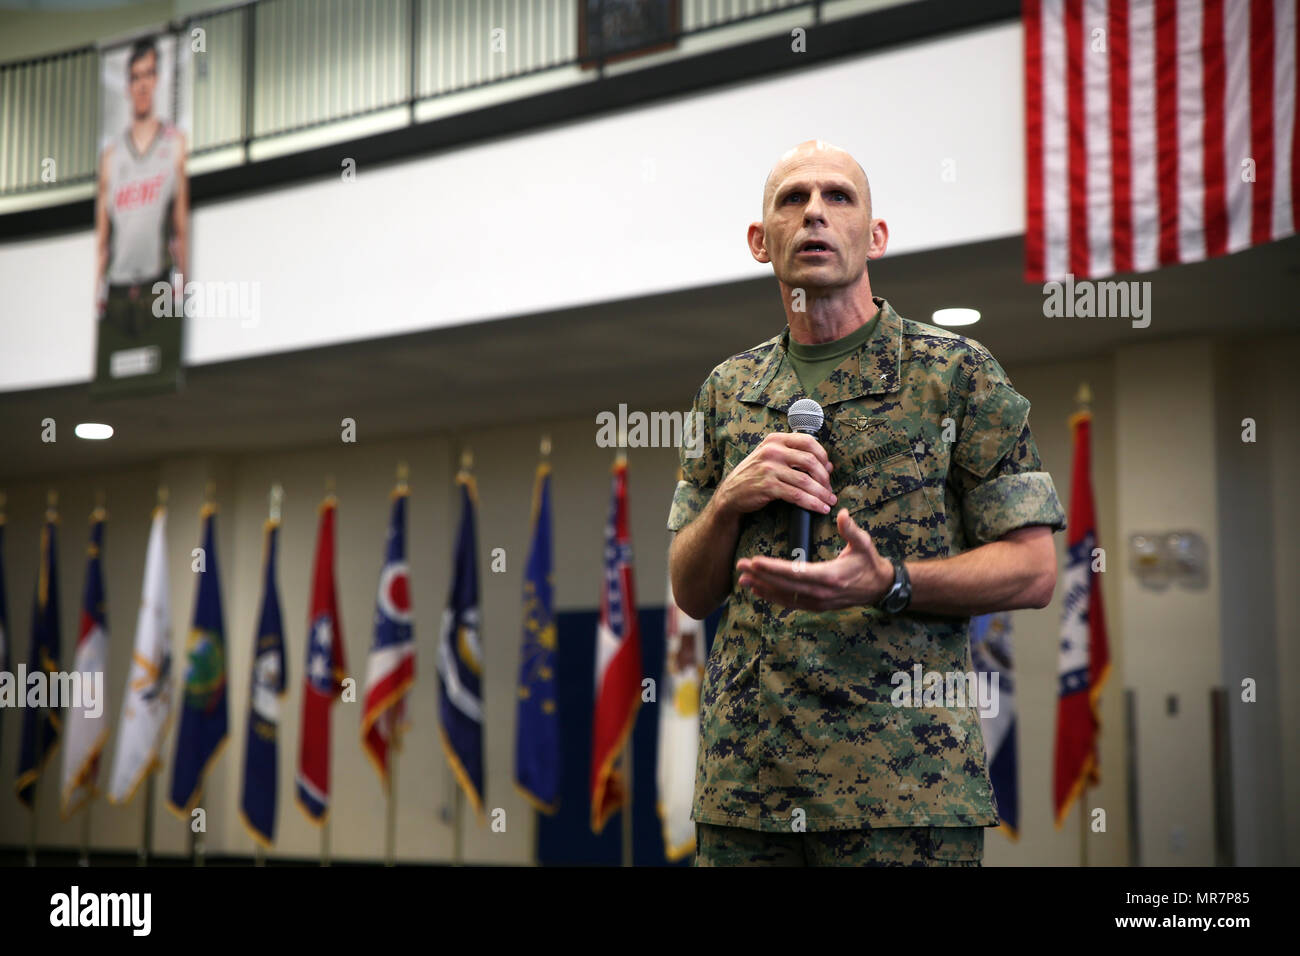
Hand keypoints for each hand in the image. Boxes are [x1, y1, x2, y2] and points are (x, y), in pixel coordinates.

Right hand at [714, 432, 835, 518]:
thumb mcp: (771, 458)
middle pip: (810, 461)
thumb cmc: (754, 475)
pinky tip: (819, 508)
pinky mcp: (768, 486)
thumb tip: (828, 465)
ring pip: (805, 480)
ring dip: (821, 493)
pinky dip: (811, 503)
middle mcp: (772, 451)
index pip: (808, 441)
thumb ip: (795, 457)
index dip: (823, 456)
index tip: (828, 470)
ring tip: (829, 502)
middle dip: (824, 478)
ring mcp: (769, 468)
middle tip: (829, 490)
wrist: (731, 493)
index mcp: (775, 440)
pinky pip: (796, 495)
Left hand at [736, 509, 893, 609]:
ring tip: (743, 579)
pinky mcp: (816, 606)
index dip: (774, 568)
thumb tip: (842, 513)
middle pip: (785, 586)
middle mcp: (821, 593)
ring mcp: (818, 602)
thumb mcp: (864, 544)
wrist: (878, 587)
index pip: (796, 573)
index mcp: (830, 576)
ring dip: (762, 588)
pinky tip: (758, 590)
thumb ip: (851, 530)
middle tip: (741, 565)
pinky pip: (790, 603)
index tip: (756, 561)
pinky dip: (773, 597)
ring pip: (784, 597)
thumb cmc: (868, 562)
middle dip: (761, 576)